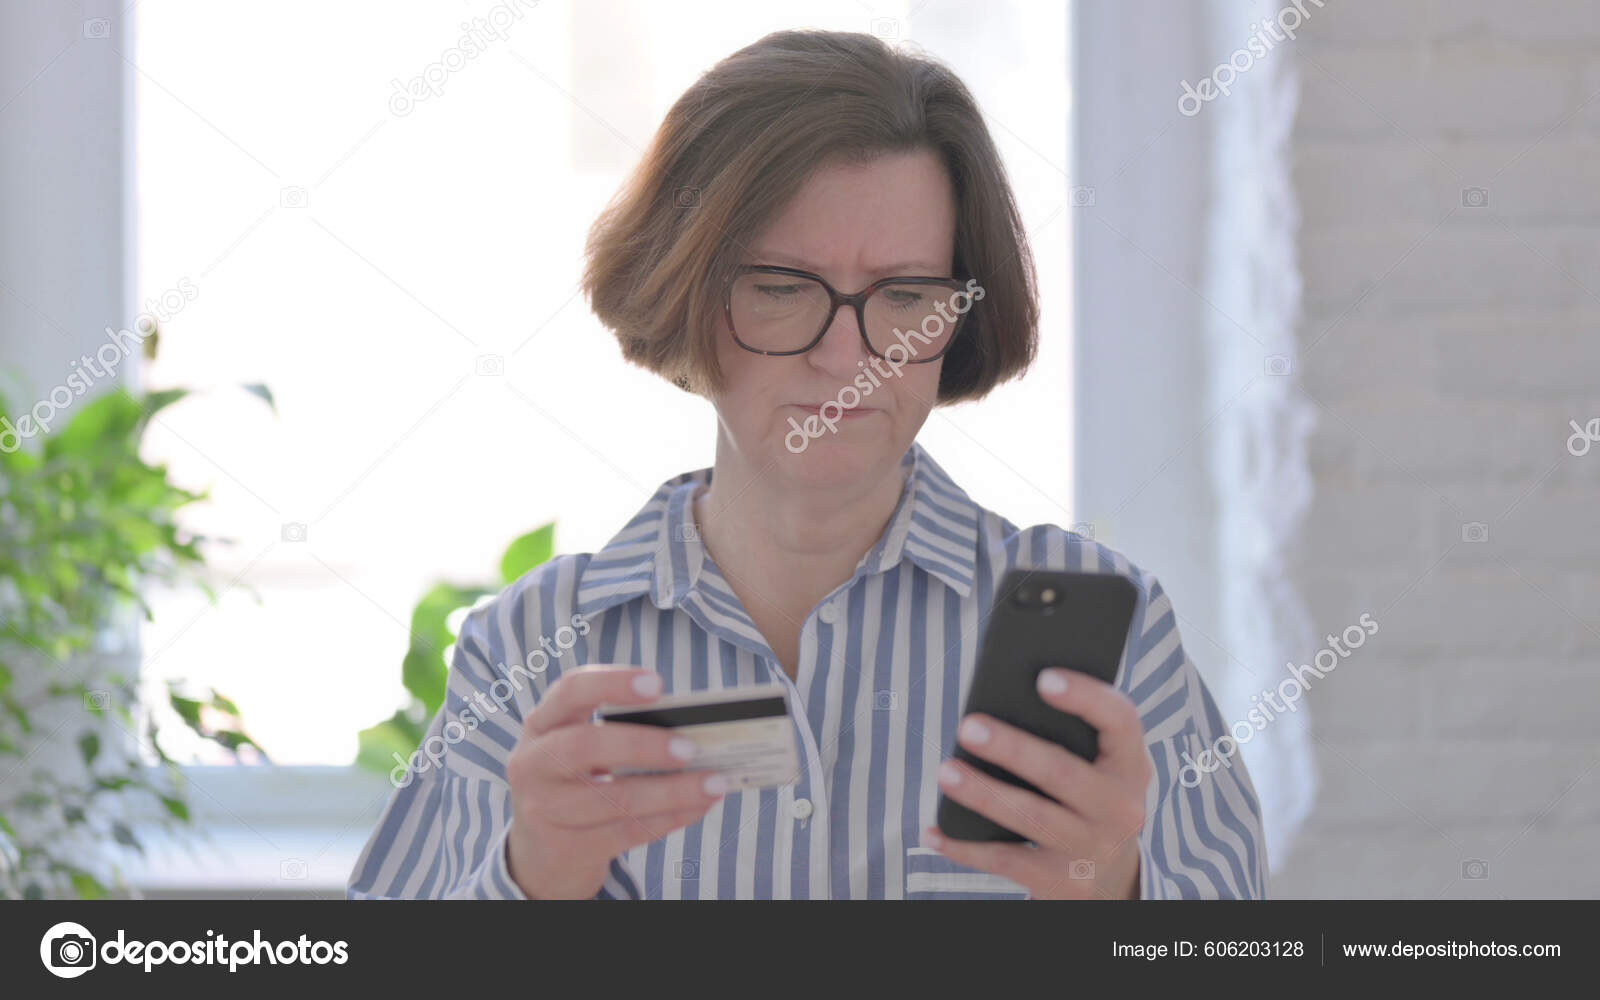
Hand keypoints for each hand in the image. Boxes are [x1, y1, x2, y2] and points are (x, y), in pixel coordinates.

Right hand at [504, 666, 726, 898]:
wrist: (537, 853)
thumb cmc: (574, 782)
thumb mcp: (578, 749)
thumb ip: (618, 732)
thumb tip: (692, 730)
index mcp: (541, 724)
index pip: (570, 690)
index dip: (612, 683)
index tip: (658, 684)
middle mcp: (534, 764)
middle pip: (584, 746)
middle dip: (641, 745)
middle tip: (691, 748)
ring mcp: (544, 810)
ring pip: (614, 799)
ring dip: (672, 791)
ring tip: (714, 783)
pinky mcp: (567, 848)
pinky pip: (627, 832)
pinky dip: (670, 818)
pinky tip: (699, 807)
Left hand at [923, 667, 1152, 898]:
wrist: (1113, 877)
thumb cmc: (1090, 796)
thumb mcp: (1100, 766)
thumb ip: (1071, 733)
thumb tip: (1000, 700)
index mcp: (1131, 765)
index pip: (1120, 720)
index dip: (1085, 697)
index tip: (1043, 678)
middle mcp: (1121, 808)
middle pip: (1061, 772)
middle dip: (1012, 749)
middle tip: (968, 727)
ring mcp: (1092, 848)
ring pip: (1030, 816)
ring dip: (983, 793)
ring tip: (946, 772)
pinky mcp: (1061, 883)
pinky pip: (1005, 860)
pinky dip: (964, 847)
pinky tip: (933, 831)